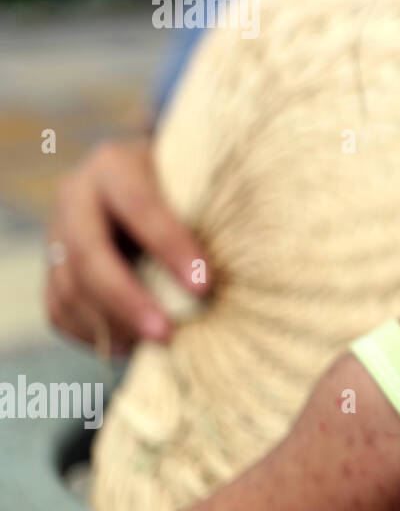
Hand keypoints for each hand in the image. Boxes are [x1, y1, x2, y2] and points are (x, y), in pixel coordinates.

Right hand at [44, 135, 209, 354]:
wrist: (145, 177)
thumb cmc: (187, 183)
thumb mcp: (195, 181)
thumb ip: (207, 214)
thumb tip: (236, 270)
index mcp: (115, 165)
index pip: (140, 206)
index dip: (170, 247)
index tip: (205, 286)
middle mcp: (76, 196)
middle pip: (90, 256)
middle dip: (129, 300)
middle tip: (167, 335)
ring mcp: (56, 233)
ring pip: (69, 288)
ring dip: (112, 324)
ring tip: (157, 343)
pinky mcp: (53, 268)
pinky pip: (60, 309)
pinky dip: (93, 334)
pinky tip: (131, 345)